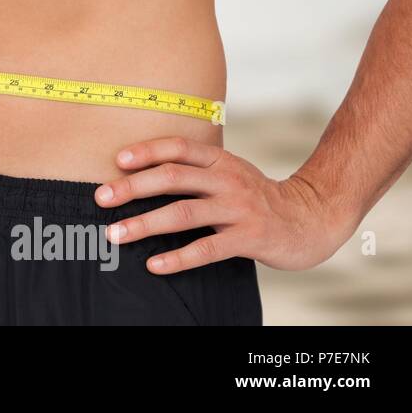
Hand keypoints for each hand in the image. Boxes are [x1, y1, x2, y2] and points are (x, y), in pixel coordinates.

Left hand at [95, 137, 353, 272]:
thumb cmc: (256, 196)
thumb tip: (138, 172)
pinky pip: (207, 249)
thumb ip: (193, 169)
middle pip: (173, 177)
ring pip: (184, 213)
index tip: (116, 161)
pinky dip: (178, 258)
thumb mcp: (228, 172)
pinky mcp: (249, 238)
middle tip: (100, 198)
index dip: (147, 151)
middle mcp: (228, 180)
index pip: (179, 148)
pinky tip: (154, 264)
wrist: (311, 218)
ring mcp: (239, 209)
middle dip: (133, 187)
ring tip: (115, 234)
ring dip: (145, 223)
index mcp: (220, 160)